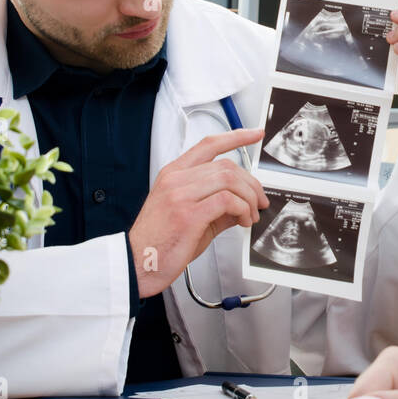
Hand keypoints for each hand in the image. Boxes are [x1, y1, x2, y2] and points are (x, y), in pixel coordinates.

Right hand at [127, 127, 268, 298]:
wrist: (137, 264)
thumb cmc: (159, 242)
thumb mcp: (188, 215)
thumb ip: (216, 204)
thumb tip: (244, 203)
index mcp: (174, 174)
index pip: (208, 145)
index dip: (236, 137)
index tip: (254, 134)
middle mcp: (176, 179)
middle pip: (227, 165)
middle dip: (251, 183)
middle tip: (260, 201)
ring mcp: (180, 195)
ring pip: (230, 180)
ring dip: (249, 198)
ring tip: (251, 215)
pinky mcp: (188, 214)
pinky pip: (227, 201)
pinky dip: (243, 210)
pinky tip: (243, 221)